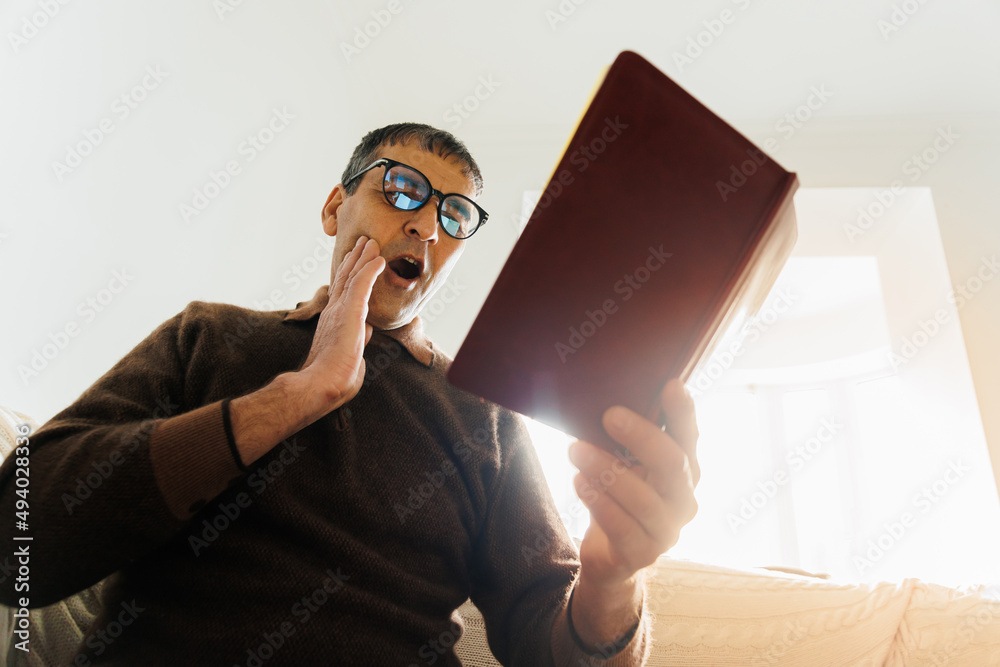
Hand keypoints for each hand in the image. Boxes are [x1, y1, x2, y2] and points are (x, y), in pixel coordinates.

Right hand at [297, 236, 384, 411]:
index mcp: (333, 322)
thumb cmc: (334, 381)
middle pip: (346, 279)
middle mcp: (334, 312)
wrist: (321, 385)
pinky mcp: (349, 312)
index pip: (344, 294)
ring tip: (370, 242)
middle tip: (363, 243)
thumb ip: (359, 340)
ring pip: (353, 277)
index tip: (357, 263)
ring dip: (363, 258)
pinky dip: (369, 269)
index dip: (351, 277)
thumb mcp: (352, 357)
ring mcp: (341, 310)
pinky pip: (361, 284)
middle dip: (355, 260)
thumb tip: (366, 331)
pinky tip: (377, 257)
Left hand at [569, 378, 699, 588]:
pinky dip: (599, 502)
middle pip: (673, 464)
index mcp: (685, 471)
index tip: (670, 383)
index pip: (689, 437)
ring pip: (643, 499)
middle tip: (609, 415)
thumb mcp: (626, 464)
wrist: (611, 557)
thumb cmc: (619, 498)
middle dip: (642, 436)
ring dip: (607, 470)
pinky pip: (622, 528)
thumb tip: (602, 397)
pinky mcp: (642, 555)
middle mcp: (684, 500)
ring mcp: (667, 531)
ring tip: (576, 449)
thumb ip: (627, 439)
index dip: (683, 412)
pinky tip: (579, 482)